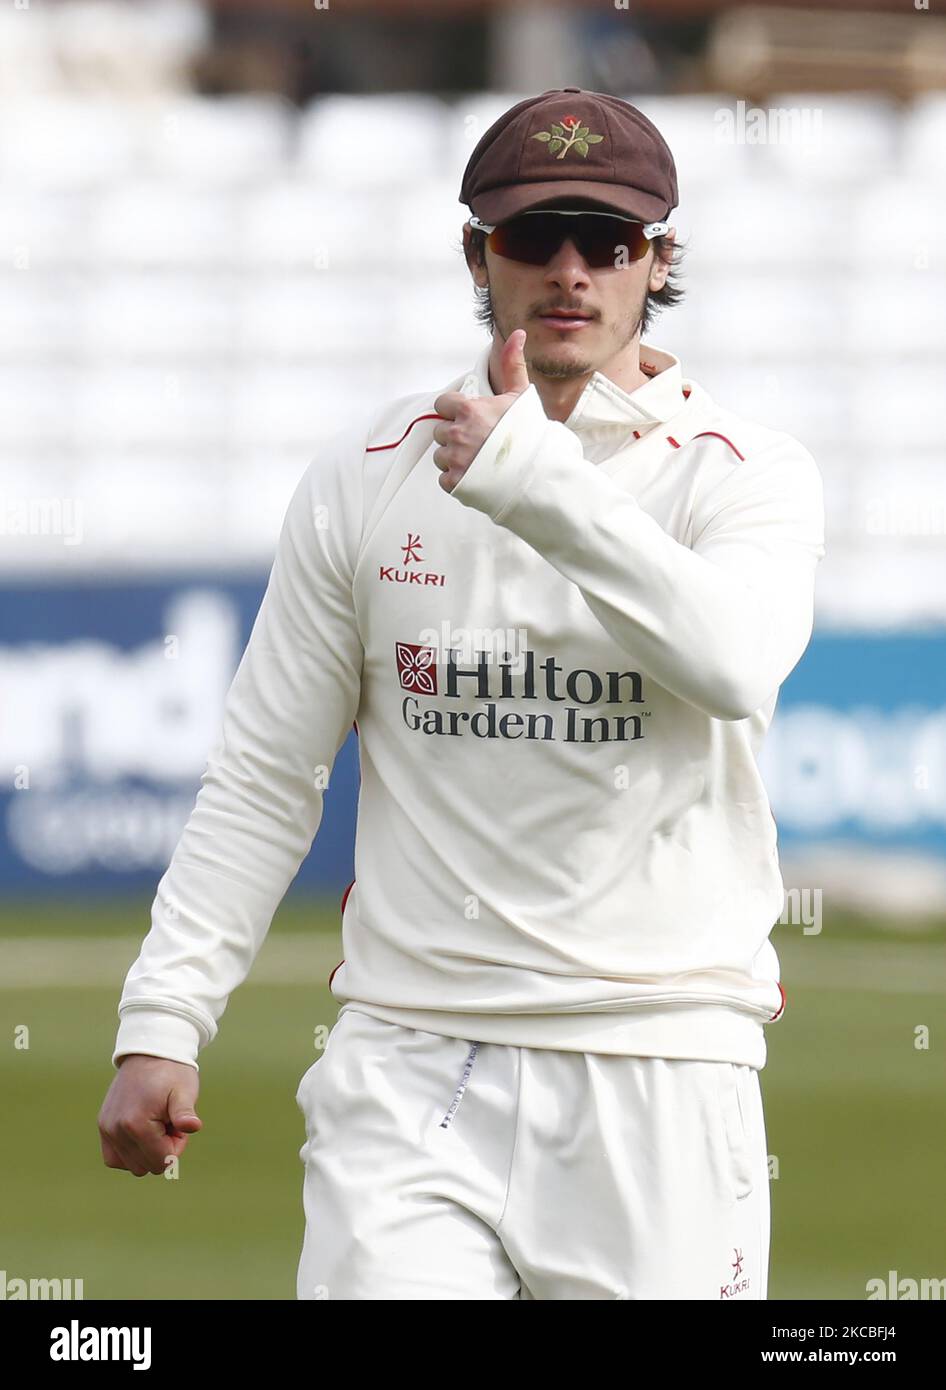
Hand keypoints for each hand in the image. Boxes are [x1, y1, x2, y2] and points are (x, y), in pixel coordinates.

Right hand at [98, 1054, 202, 1176]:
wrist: (149, 1050)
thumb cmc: (172, 1072)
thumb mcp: (184, 1091)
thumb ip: (185, 1113)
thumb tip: (193, 1127)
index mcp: (136, 1124)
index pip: (161, 1161)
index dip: (176, 1146)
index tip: (178, 1122)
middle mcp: (116, 1129)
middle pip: (146, 1167)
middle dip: (162, 1149)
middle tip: (167, 1121)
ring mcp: (106, 1128)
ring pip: (130, 1165)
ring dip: (147, 1150)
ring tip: (156, 1123)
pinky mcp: (103, 1125)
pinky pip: (113, 1157)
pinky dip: (130, 1152)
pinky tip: (142, 1133)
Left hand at [432, 328, 530, 492]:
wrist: (539, 472)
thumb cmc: (530, 434)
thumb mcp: (521, 396)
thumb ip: (512, 365)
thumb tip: (518, 334)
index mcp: (469, 410)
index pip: (442, 404)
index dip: (454, 412)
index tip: (471, 419)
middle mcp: (458, 433)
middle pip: (441, 432)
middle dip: (456, 436)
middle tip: (480, 443)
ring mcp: (456, 459)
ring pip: (441, 456)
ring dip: (455, 459)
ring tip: (479, 461)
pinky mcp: (456, 482)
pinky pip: (445, 479)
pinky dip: (458, 480)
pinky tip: (476, 476)